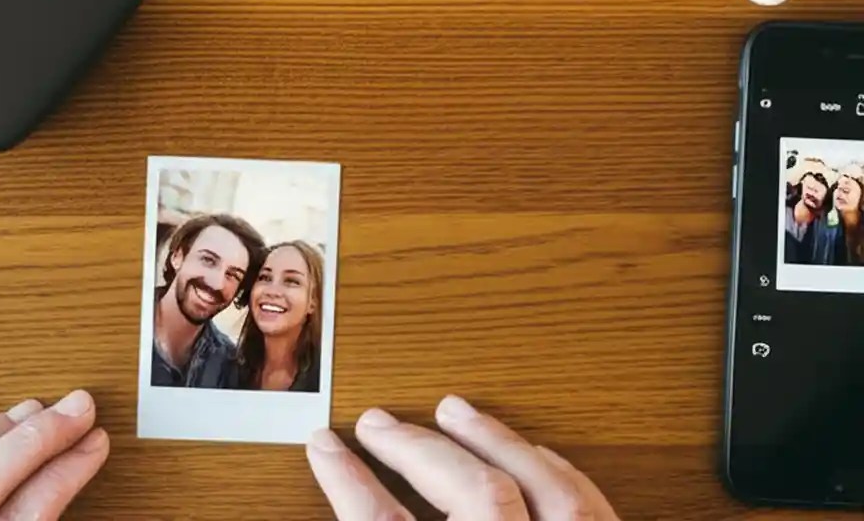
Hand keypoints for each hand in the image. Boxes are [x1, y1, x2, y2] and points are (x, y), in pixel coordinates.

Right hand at [306, 395, 618, 519]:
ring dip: (492, 440)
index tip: (325, 447)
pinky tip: (535, 452)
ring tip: (453, 408)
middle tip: (377, 422)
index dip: (349, 483)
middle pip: (471, 494)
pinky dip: (558, 472)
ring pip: (542, 490)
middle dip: (417, 450)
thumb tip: (351, 503)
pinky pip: (592, 509)